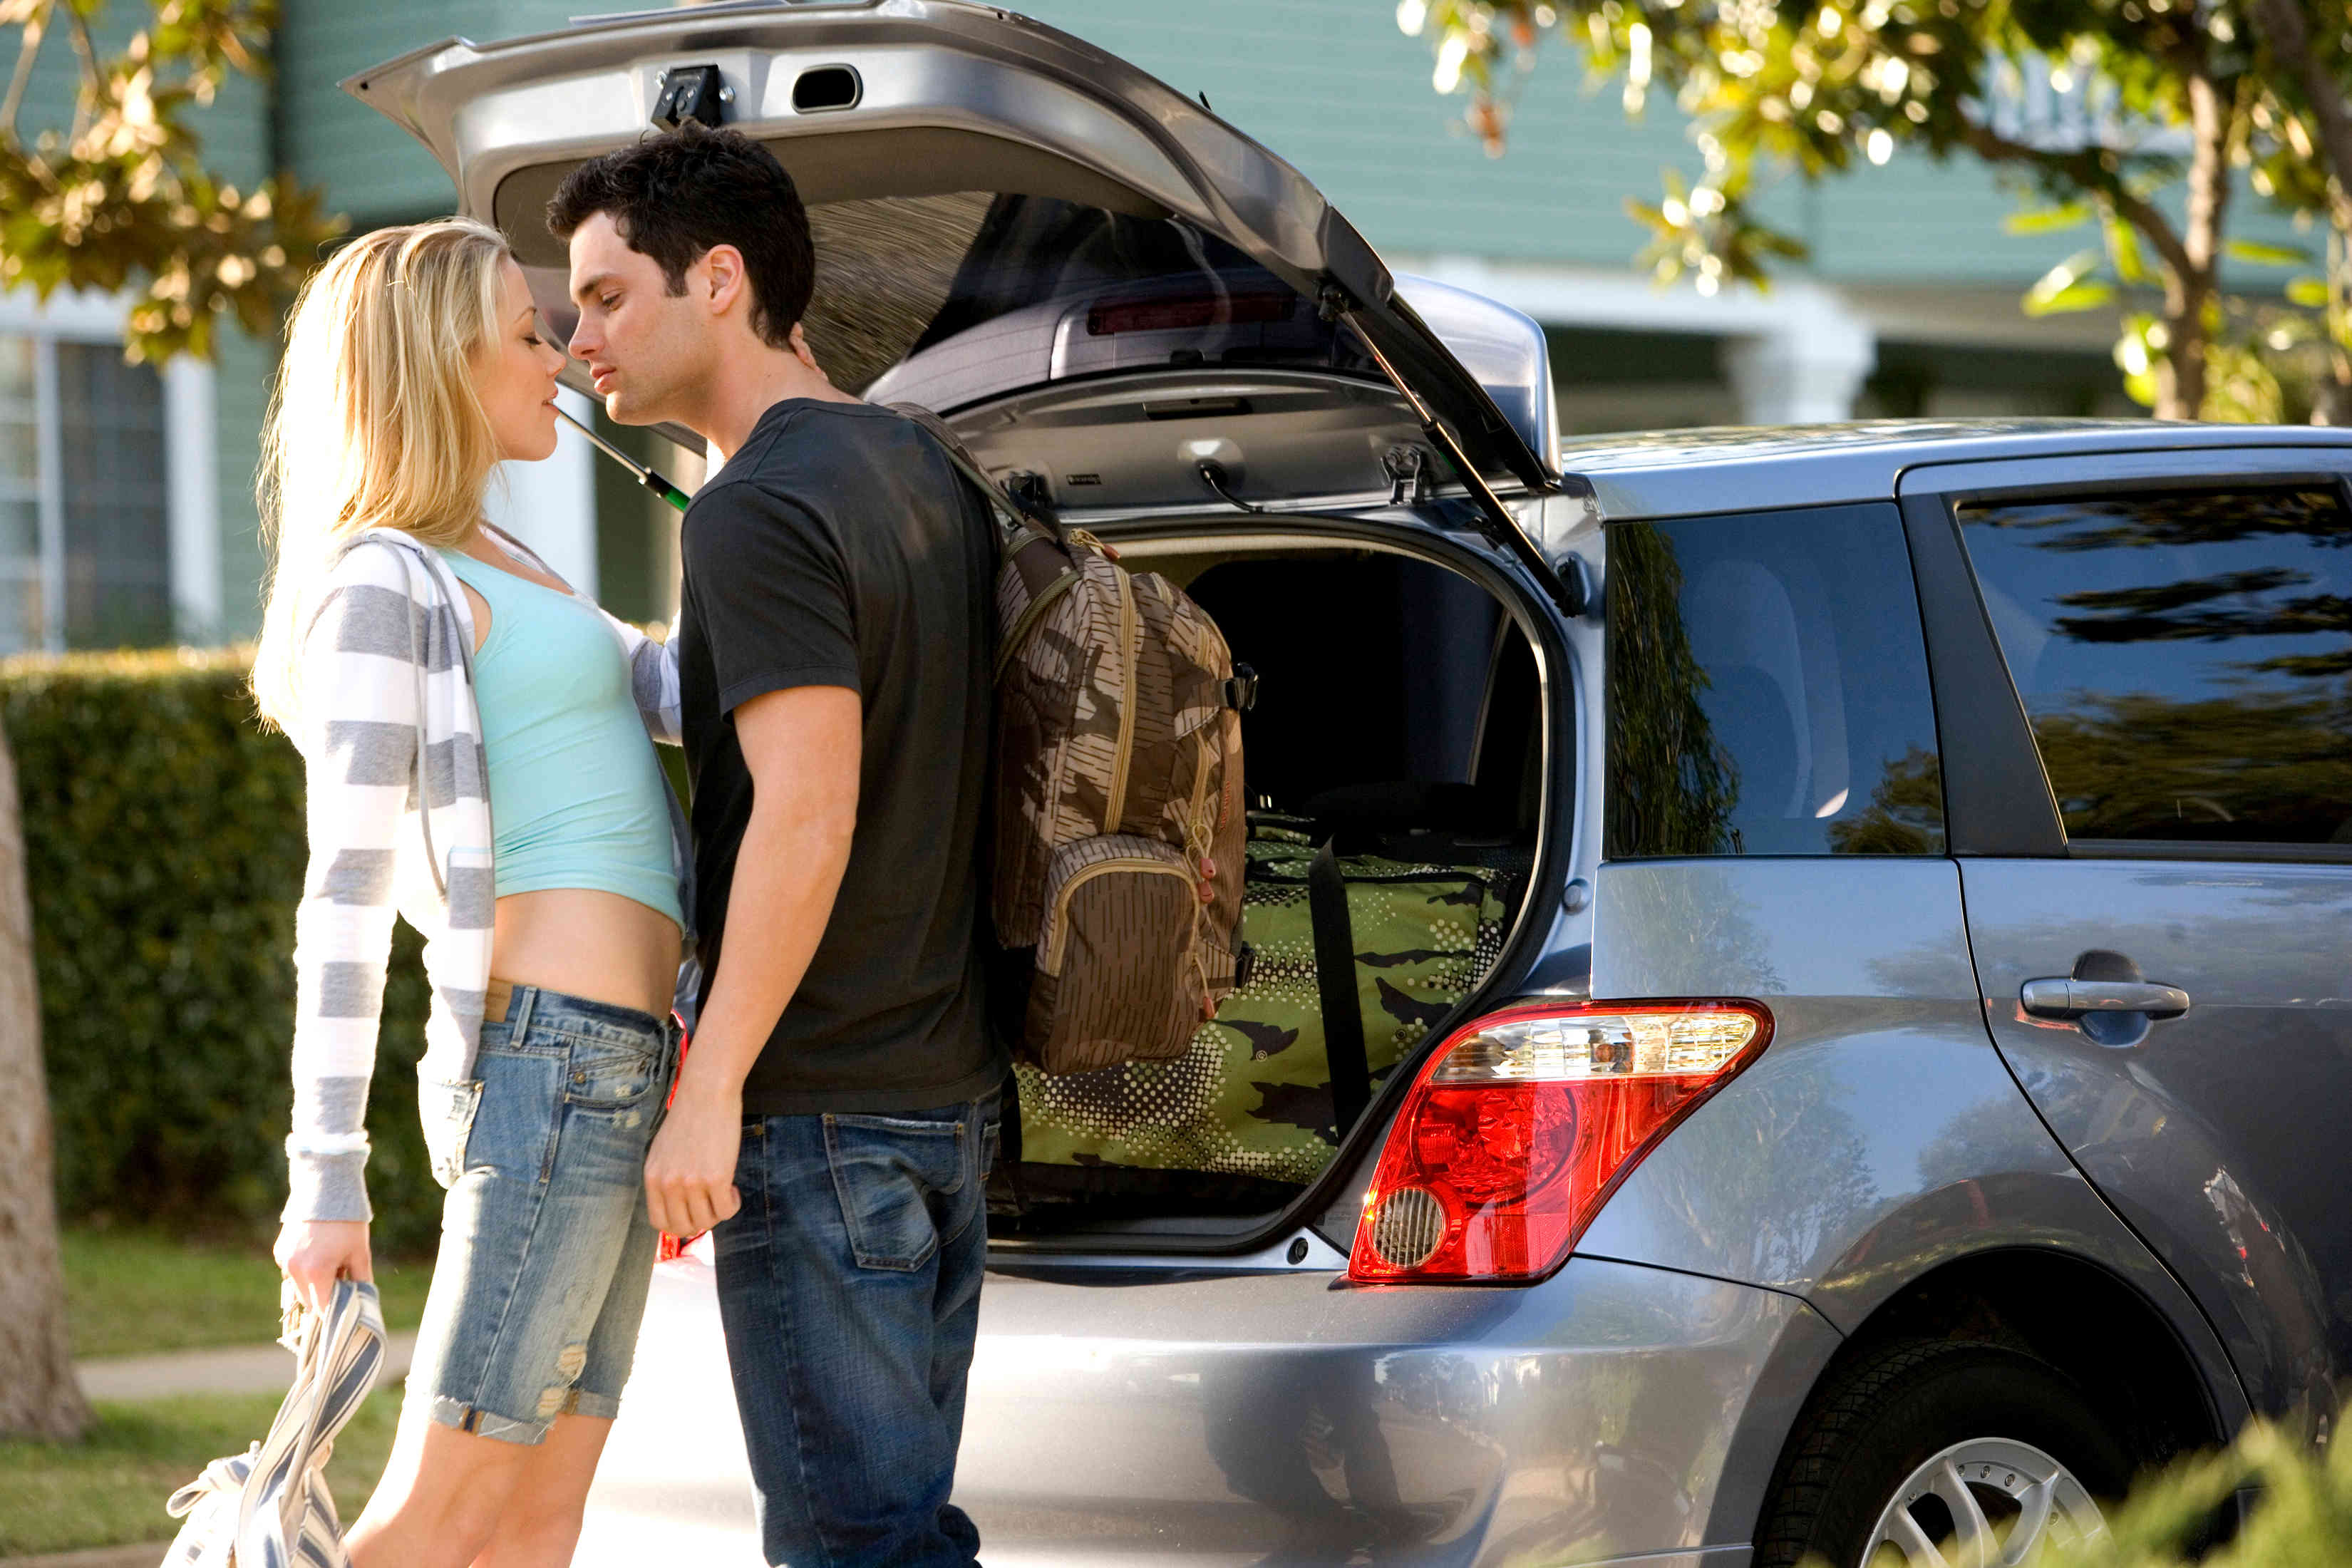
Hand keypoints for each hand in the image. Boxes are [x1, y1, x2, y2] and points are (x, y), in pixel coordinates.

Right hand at [274, 1220, 372, 1314]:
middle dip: (324, 1297)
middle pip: (308, 1300)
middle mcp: (295, 1269)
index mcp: (316, 1272)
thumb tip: (364, 1303)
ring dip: (312, 1284)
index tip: (346, 1308)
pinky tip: (317, 1253)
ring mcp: (284, 1260)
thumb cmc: (348, 1223)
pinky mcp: (279, 1251)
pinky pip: (291, 1271)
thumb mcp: (360, 1253)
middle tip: (341, 1282)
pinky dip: (303, 1270)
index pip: (322, 1308)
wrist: (325, 1190)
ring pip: (298, 1286)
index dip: (335, 1311)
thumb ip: (361, 1281)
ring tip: (330, 1263)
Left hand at [645, 1077, 743, 1235]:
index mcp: (652, 1177)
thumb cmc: (689, 1117)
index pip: (659, 1222)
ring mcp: (691, 1183)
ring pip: (707, 1221)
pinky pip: (727, 1210)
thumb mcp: (663, 1151)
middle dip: (701, 1221)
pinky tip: (734, 1187)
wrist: (707, 1092)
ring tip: (724, 1192)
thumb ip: (666, 1177)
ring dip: (719, 1212)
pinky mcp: (716, 1178)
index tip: (693, 1212)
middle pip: (683, 1227)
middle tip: (712, 1204)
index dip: (679, 1223)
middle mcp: (668, 1184)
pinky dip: (733, 1204)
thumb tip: (678, 1203)